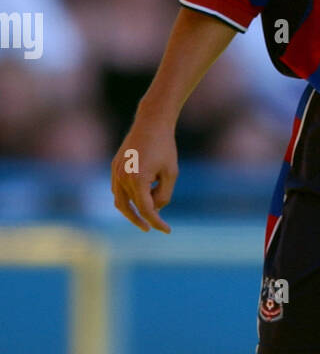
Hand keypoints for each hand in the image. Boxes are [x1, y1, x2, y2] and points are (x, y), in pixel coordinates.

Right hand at [111, 118, 177, 232]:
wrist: (151, 123)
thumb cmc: (165, 147)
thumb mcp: (171, 173)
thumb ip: (164, 195)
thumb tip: (154, 210)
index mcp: (137, 180)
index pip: (146, 210)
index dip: (157, 223)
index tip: (167, 230)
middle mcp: (122, 177)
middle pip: (130, 208)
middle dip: (141, 219)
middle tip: (151, 228)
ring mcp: (115, 171)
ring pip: (120, 200)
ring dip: (132, 210)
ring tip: (145, 215)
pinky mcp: (114, 166)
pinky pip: (117, 189)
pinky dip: (126, 198)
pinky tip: (138, 199)